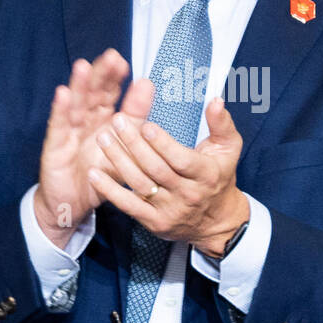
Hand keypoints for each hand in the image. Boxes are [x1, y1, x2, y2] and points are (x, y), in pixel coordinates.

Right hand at [32, 48, 151, 247]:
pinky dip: (60, 110)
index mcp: (101, 118)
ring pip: (75, 104)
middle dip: (101, 75)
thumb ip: (135, 117)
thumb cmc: (98, 173)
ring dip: (79, 86)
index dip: (115, 77)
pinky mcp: (55, 147)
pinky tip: (62, 94)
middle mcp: (84, 120)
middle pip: (92, 92)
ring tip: (83, 67)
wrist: (74, 204)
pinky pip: (58, 126)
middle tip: (111, 57)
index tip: (124, 62)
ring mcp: (68, 131)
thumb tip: (148, 84)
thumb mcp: (123, 145)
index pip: (109, 92)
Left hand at [88, 92, 248, 257]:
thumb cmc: (219, 177)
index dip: (163, 144)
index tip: (146, 125)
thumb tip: (215, 100)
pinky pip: (128, 206)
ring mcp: (170, 210)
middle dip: (134, 144)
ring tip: (103, 139)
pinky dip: (110, 190)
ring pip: (140, 184)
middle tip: (117, 122)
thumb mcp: (228, 149)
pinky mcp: (154, 222)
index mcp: (206, 175)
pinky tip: (94, 174)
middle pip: (156, 169)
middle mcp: (188, 194)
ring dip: (119, 161)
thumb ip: (221, 124)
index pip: (182, 160)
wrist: (216, 221)